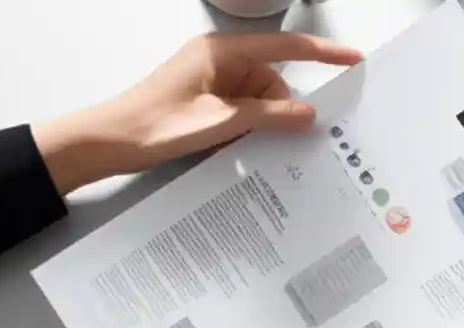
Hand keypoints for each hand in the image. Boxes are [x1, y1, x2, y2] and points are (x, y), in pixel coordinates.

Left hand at [34, 32, 361, 193]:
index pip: (286, 46)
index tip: (354, 59)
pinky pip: (242, 109)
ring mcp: (212, 79)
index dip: (324, 53)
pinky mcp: (205, 98)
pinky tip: (236, 146)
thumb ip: (269, 115)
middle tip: (280, 136)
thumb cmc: (155, 125)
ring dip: (261, 122)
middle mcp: (219, 59)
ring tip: (240, 144)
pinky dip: (246, 126)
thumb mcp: (221, 122)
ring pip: (259, 98)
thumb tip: (309, 113)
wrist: (110, 141)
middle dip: (280, 107)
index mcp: (223, 51)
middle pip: (273, 78)